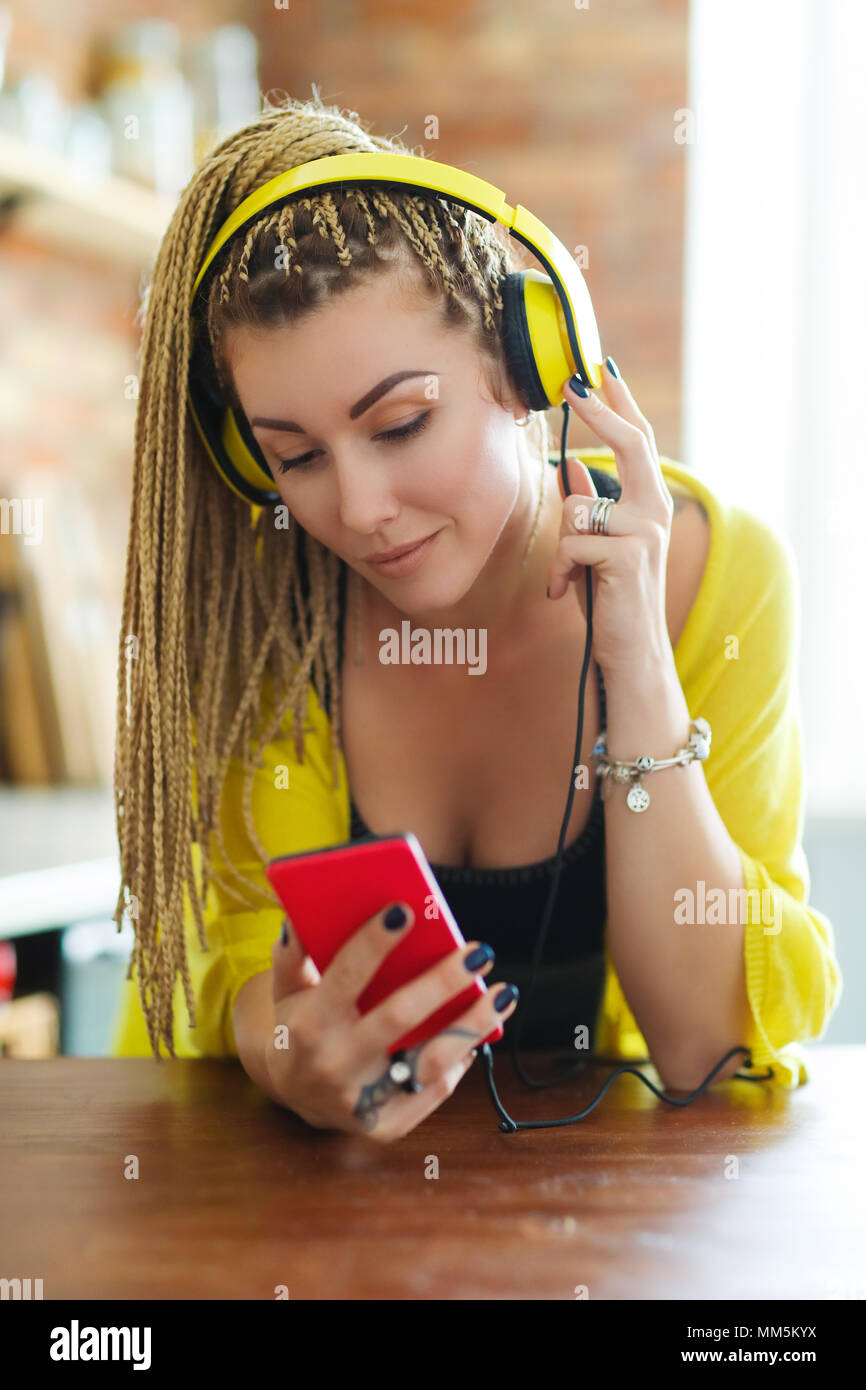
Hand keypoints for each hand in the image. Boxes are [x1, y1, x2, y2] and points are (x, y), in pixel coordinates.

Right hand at [265, 906, 518, 1142]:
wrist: (293, 1094)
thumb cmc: (299, 1026)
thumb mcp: (286, 989)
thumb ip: (292, 954)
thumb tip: (300, 916)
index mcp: (310, 1023)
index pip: (346, 976)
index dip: (375, 943)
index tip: (406, 912)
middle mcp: (336, 1063)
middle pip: (399, 1017)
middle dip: (443, 982)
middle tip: (478, 952)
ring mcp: (363, 1099)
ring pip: (430, 1062)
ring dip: (473, 1026)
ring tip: (501, 994)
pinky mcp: (387, 1125)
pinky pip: (435, 1090)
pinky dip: (462, 1058)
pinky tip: (480, 1030)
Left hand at [547, 359, 675, 678]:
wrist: (628, 650)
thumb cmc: (611, 599)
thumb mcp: (595, 545)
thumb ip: (589, 506)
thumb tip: (570, 467)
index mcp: (649, 505)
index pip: (637, 443)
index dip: (619, 406)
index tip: (601, 372)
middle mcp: (655, 511)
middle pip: (630, 444)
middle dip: (602, 411)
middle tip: (574, 383)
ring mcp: (646, 532)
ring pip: (578, 507)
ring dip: (562, 546)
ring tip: (569, 578)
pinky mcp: (628, 556)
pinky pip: (572, 542)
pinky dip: (560, 571)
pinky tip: (565, 592)